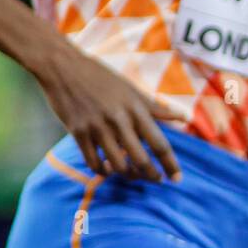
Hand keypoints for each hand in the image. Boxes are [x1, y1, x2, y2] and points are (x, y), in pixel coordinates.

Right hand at [36, 42, 181, 181]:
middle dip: (152, 175)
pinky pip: (92, 162)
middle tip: (157, 180)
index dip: (170, 164)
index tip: (177, 179)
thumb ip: (155, 108)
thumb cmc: (102, 77)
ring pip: (117, 165)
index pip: (159, 142)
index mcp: (136, 108)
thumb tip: (183, 118)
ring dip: (128, 175)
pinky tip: (108, 169)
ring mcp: (97, 127)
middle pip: (140, 159)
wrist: (64, 67)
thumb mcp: (131, 89)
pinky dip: (103, 171)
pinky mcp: (78, 132)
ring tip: (133, 174)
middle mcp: (119, 119)